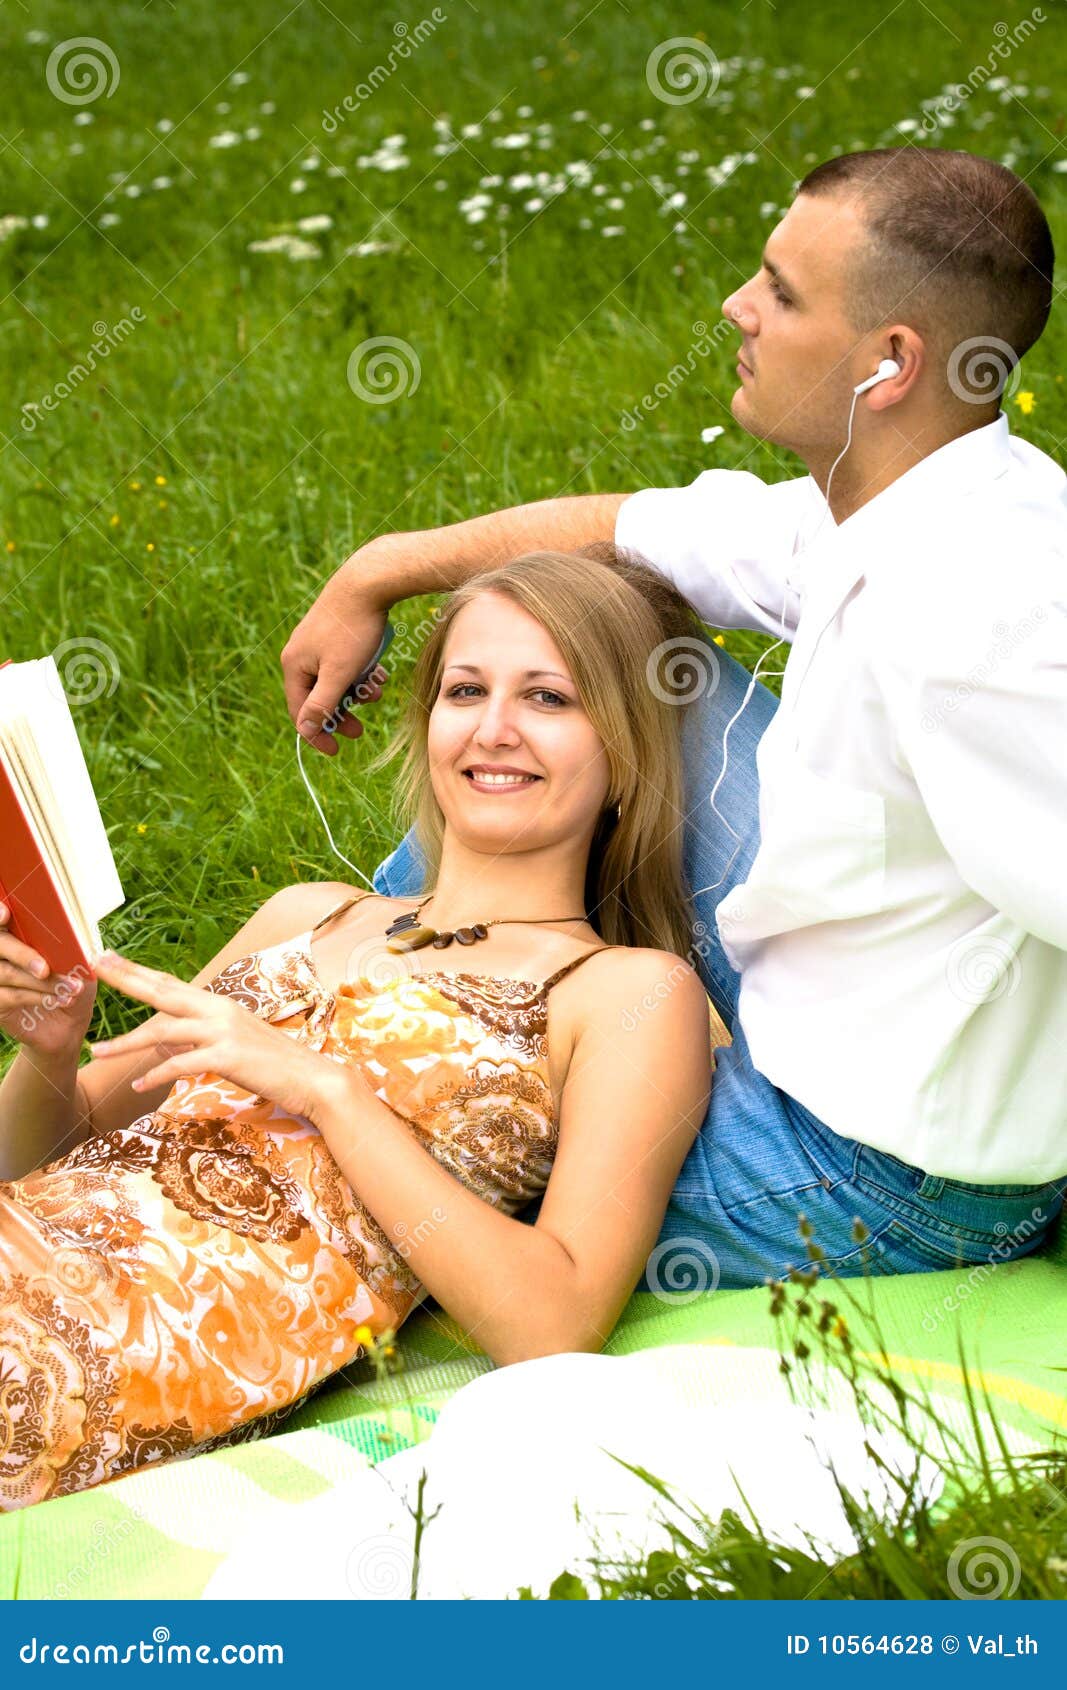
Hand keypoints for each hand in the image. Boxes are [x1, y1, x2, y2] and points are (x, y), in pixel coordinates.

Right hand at [0, 900, 96, 1057]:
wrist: (70, 1021)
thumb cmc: (73, 981)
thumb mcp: (79, 961)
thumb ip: (72, 945)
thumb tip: (74, 938)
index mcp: (20, 933)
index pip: (1, 917)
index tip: (6, 913)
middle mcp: (2, 953)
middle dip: (22, 954)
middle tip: (44, 969)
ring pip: (7, 973)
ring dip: (40, 982)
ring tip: (69, 988)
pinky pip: (8, 996)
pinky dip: (35, 997)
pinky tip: (57, 999)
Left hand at [88, 950, 351, 1125]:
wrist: (313, 1078)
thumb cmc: (274, 1064)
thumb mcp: (234, 1043)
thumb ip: (202, 1037)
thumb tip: (169, 1043)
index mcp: (218, 1005)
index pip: (170, 983)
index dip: (138, 971)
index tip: (110, 957)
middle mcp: (218, 1010)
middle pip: (163, 992)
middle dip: (126, 979)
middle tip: (95, 965)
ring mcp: (223, 1031)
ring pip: (164, 1031)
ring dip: (127, 1042)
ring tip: (99, 1051)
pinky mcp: (228, 1056)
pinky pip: (182, 1064)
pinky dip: (157, 1074)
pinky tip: (139, 1084)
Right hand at [281, 556, 390, 755]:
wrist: (368, 581)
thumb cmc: (353, 628)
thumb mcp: (339, 673)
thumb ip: (322, 703)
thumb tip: (305, 729)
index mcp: (294, 665)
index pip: (299, 711)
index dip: (316, 733)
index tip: (335, 750)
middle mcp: (300, 654)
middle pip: (317, 697)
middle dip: (340, 714)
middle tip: (360, 730)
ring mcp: (316, 642)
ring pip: (334, 680)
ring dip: (355, 692)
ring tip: (376, 691)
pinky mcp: (334, 633)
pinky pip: (344, 663)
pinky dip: (360, 673)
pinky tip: (378, 672)